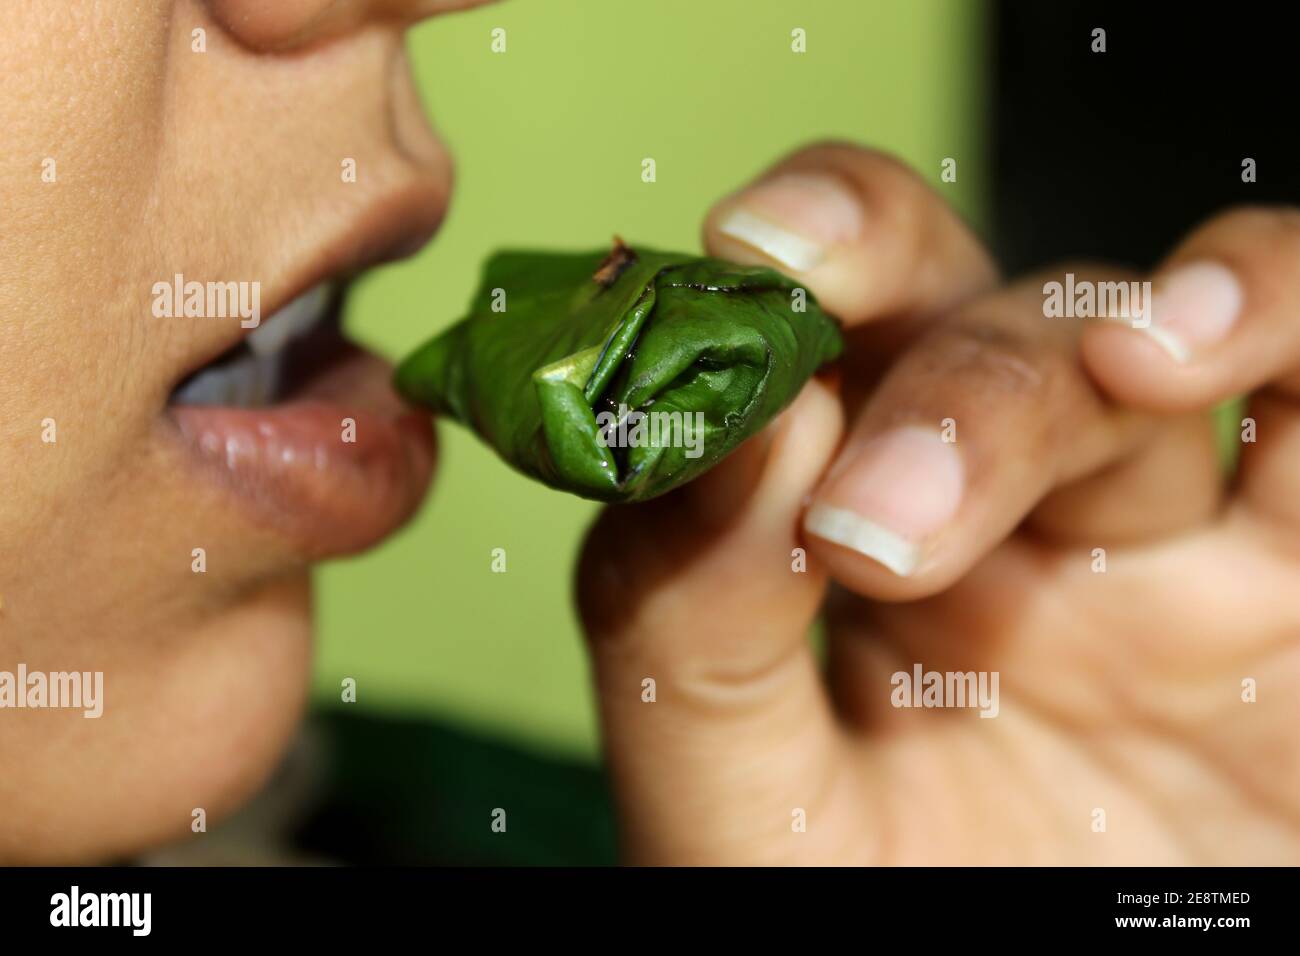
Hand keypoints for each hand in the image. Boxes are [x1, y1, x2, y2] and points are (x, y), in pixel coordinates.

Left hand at [576, 143, 1299, 863]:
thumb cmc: (893, 931)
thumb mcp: (745, 806)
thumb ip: (694, 624)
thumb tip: (739, 428)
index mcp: (842, 557)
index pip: (801, 354)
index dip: (778, 278)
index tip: (740, 267)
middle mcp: (994, 523)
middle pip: (961, 324)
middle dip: (921, 344)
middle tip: (858, 464)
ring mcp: (1158, 544)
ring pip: (1126, 342)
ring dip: (1091, 341)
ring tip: (1100, 374)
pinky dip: (1285, 316)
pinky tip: (1204, 346)